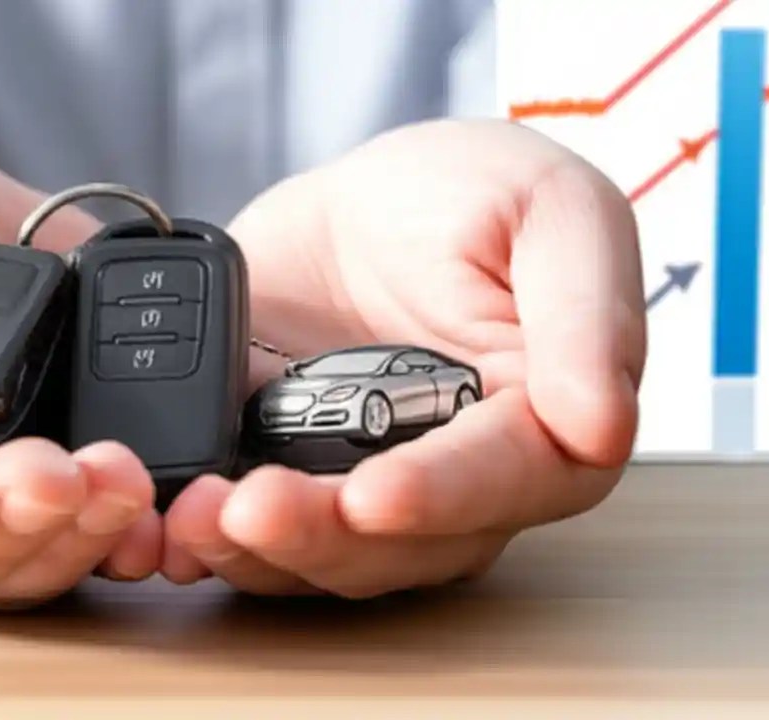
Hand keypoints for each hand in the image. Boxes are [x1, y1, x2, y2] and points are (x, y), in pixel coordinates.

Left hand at [163, 120, 645, 596]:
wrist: (351, 207)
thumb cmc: (463, 196)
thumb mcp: (547, 206)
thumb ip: (585, 308)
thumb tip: (600, 423)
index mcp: (542, 417)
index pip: (508, 480)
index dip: (444, 496)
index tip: (376, 494)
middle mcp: (459, 481)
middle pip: (405, 546)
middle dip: (325, 536)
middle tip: (252, 506)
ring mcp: (368, 492)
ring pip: (325, 559)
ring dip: (259, 552)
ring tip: (196, 517)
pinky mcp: (290, 485)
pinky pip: (256, 536)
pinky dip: (208, 539)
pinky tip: (168, 524)